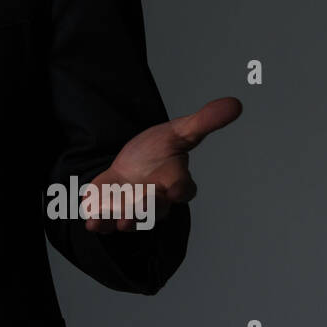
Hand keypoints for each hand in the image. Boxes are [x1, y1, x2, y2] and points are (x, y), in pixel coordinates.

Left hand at [84, 96, 241, 232]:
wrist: (131, 162)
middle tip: (136, 211)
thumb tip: (235, 103)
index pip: (183, 189)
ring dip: (120, 221)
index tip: (173, 190)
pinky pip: (106, 221)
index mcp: (176, 183)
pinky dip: (98, 223)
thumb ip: (204, 121)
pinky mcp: (111, 211)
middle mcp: (156, 202)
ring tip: (113, 221)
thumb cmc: (158, 150)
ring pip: (130, 220)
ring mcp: (132, 209)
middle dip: (146, 211)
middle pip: (155, 210)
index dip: (179, 190)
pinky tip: (90, 222)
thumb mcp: (179, 131)